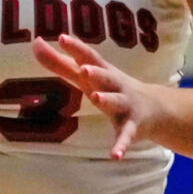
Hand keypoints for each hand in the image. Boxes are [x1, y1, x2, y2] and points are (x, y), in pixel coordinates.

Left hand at [32, 34, 168, 160]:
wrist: (156, 108)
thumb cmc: (112, 87)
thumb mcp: (87, 76)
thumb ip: (60, 63)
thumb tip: (36, 43)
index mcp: (103, 72)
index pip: (90, 57)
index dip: (77, 48)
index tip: (62, 37)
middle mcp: (116, 86)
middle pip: (106, 77)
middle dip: (96, 73)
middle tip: (84, 69)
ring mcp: (126, 106)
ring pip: (117, 102)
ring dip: (108, 100)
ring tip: (96, 98)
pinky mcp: (132, 127)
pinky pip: (126, 136)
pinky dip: (121, 145)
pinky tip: (115, 156)